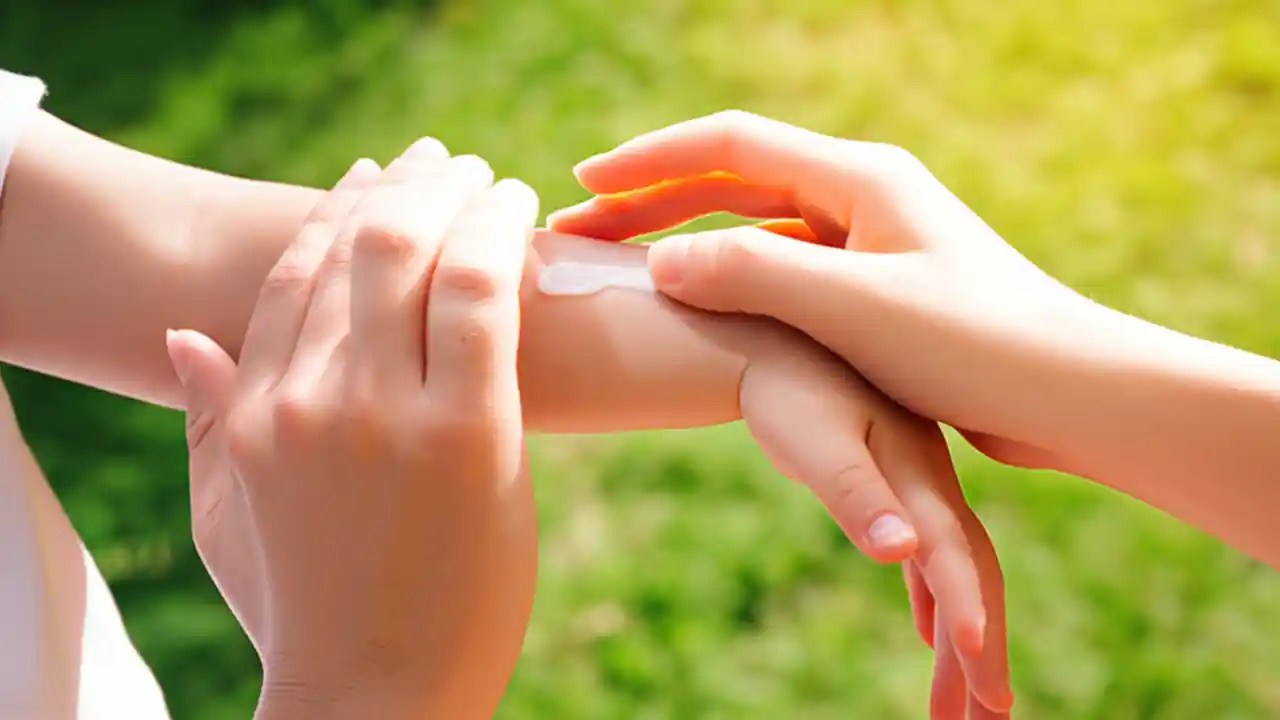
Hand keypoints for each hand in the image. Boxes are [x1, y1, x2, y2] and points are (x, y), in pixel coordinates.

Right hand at [165, 140, 539, 718]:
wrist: (371, 697)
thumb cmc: (303, 607)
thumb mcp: (227, 515)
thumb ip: (205, 420)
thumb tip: (182, 335)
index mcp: (256, 408)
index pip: (292, 269)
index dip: (339, 205)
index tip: (379, 173)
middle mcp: (312, 397)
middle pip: (360, 243)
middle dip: (410, 182)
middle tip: (450, 162)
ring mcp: (387, 414)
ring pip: (419, 254)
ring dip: (460, 195)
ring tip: (495, 179)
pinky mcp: (469, 437)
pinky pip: (483, 300)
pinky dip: (501, 238)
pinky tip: (524, 216)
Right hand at [548, 110, 1107, 469]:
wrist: (1070, 396)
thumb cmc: (975, 345)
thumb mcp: (853, 305)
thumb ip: (753, 273)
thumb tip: (663, 263)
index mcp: (859, 178)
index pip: (729, 146)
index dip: (649, 159)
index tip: (583, 179)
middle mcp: (860, 199)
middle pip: (732, 182)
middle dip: (652, 201)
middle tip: (579, 229)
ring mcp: (867, 247)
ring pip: (752, 230)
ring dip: (683, 244)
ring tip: (618, 268)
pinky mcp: (873, 294)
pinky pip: (778, 274)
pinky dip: (727, 284)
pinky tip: (693, 311)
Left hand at [740, 342, 1010, 717]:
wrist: (771, 334)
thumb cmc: (784, 388)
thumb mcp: (814, 441)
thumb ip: (857, 496)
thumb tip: (900, 554)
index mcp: (919, 478)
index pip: (957, 558)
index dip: (972, 614)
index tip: (987, 678)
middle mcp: (930, 487)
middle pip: (973, 579)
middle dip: (982, 654)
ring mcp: (918, 487)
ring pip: (952, 576)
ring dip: (959, 643)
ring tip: (960, 710)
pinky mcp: (895, 486)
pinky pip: (927, 560)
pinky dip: (934, 604)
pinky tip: (928, 633)